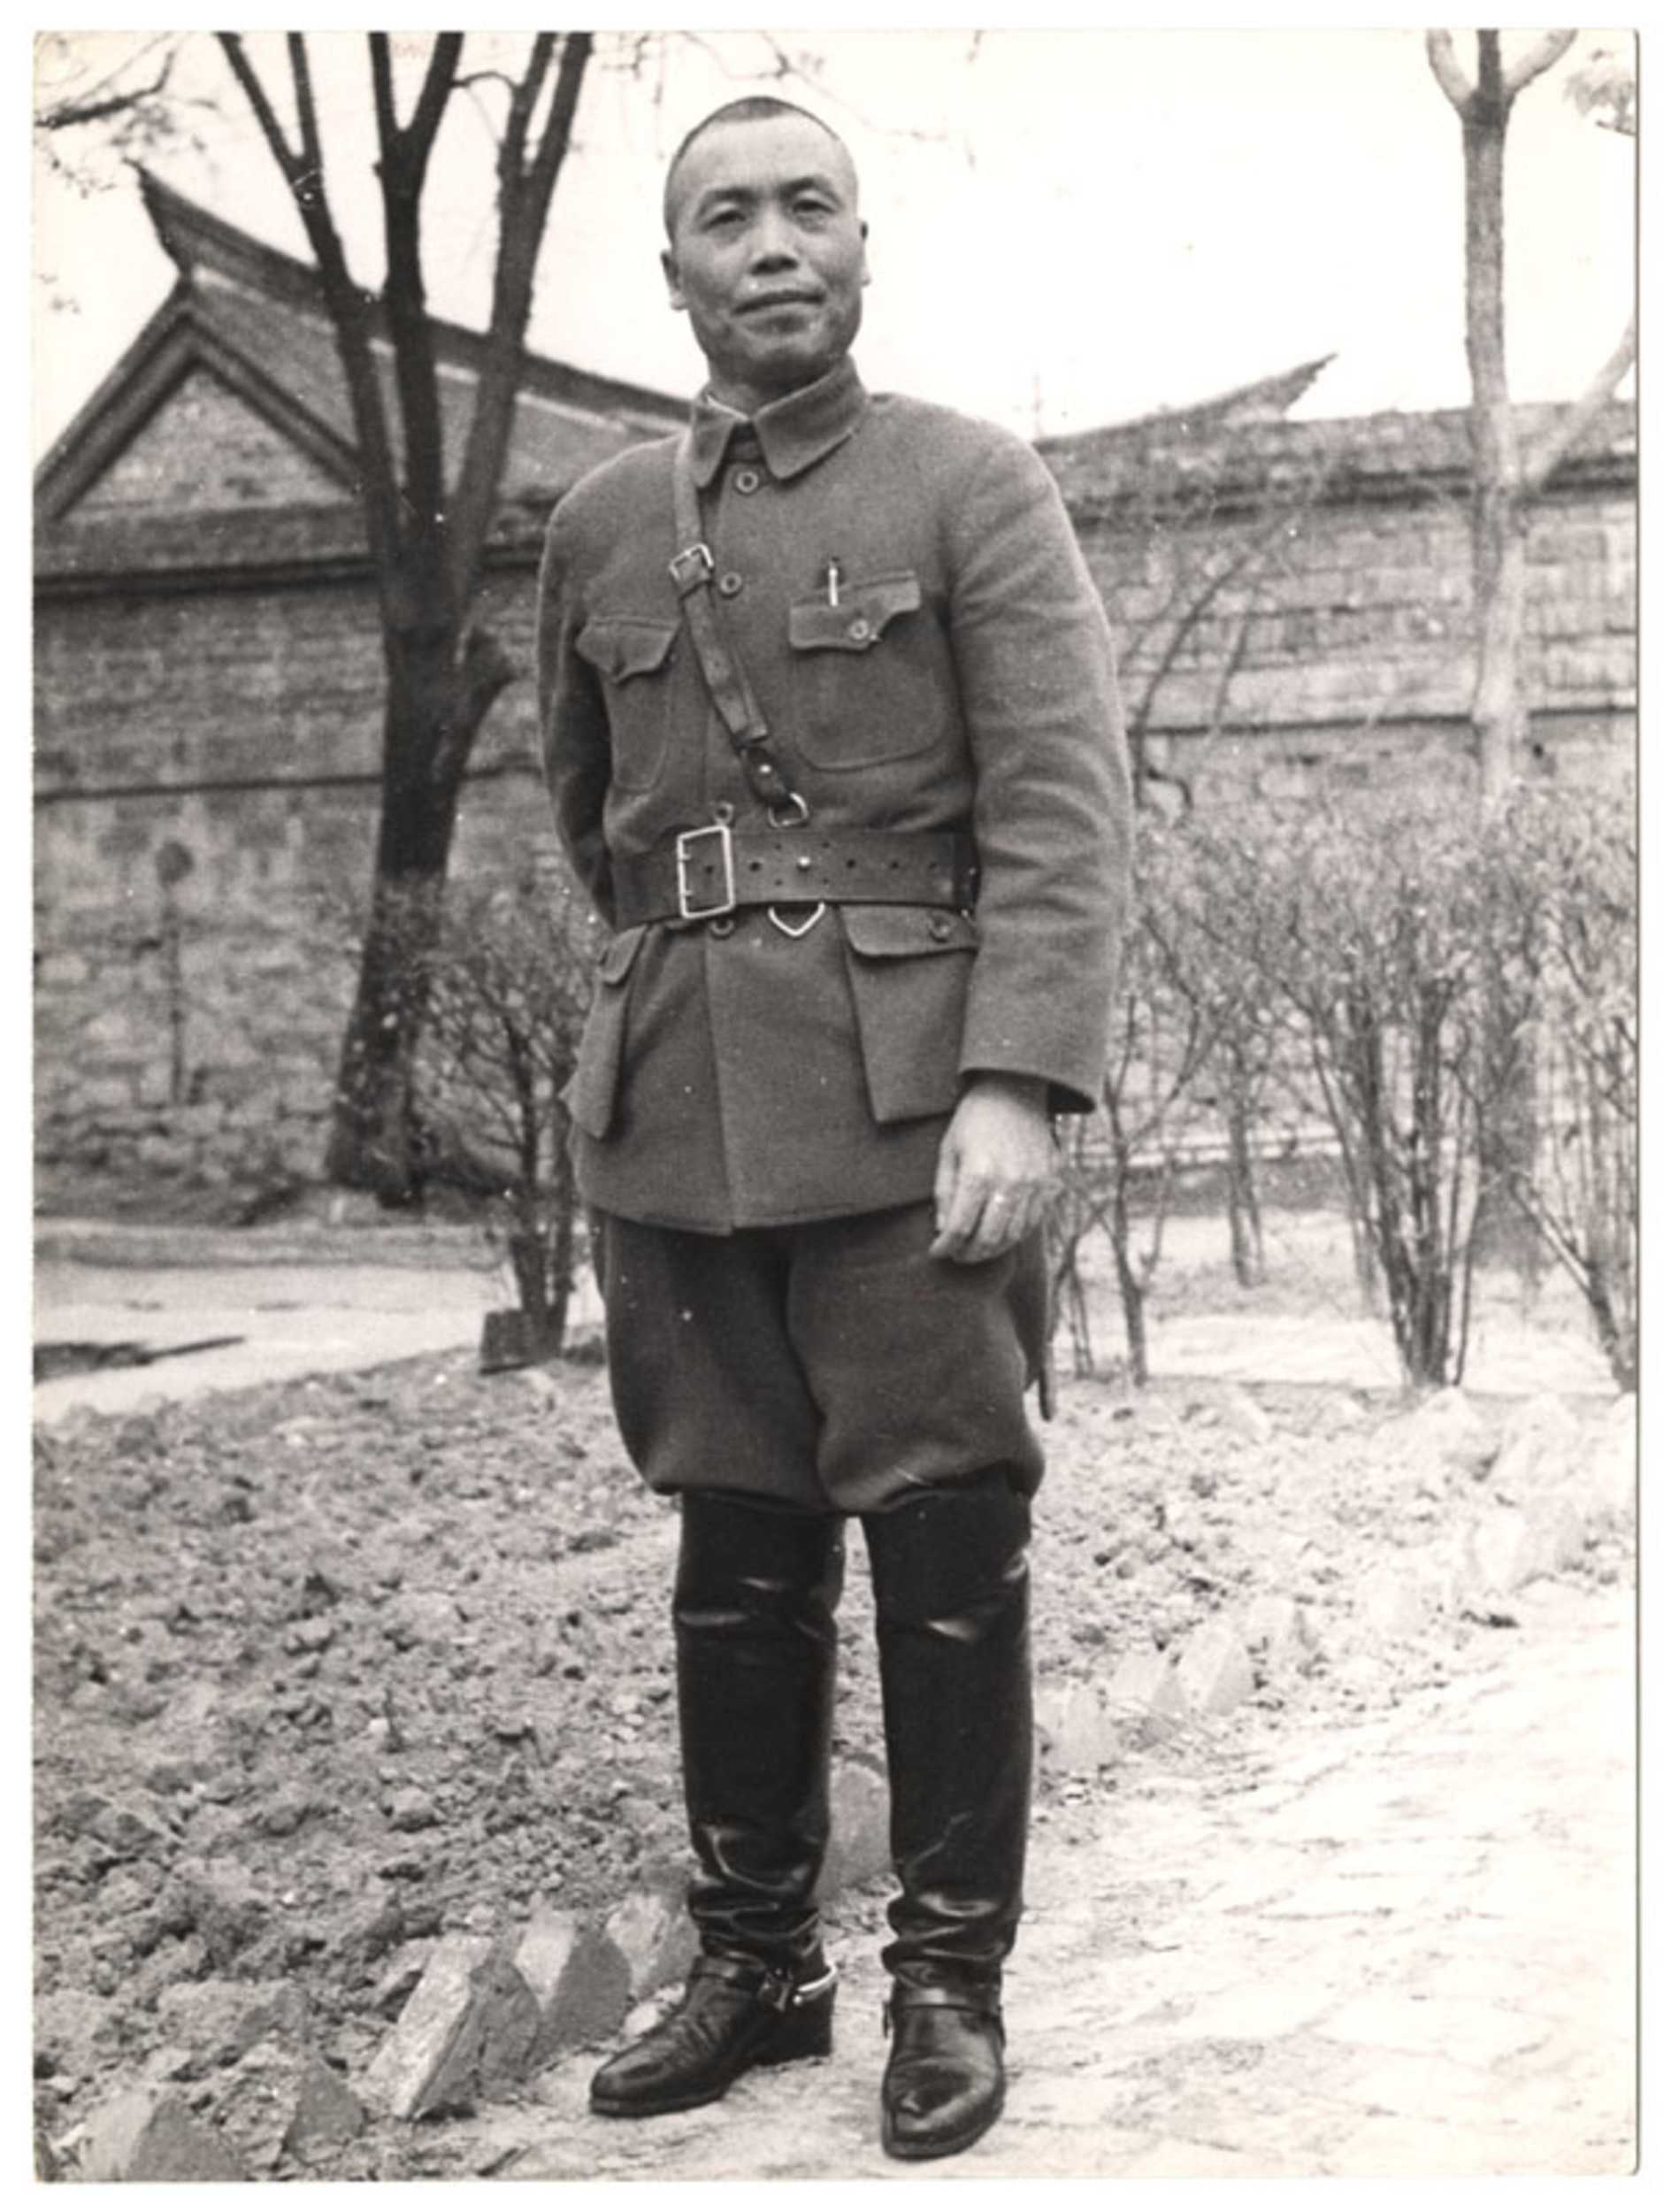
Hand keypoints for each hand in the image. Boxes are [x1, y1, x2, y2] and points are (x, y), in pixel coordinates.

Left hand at [930, 1075, 1057, 1264]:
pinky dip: (1015, 1234)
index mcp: (978, 1173)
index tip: (937, 1252)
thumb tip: (944, 1230)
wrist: (1015, 1089)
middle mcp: (1009, 1182)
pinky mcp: (1049, 1181)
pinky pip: (1033, 1220)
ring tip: (976, 1249)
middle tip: (957, 1255)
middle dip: (969, 1254)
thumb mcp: (949, 1151)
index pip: (960, 1227)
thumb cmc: (974, 1119)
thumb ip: (945, 1193)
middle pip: (988, 1238)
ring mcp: (1034, 1183)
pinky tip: (1000, 1233)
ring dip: (992, 1249)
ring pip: (1013, 1235)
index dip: (946, 1246)